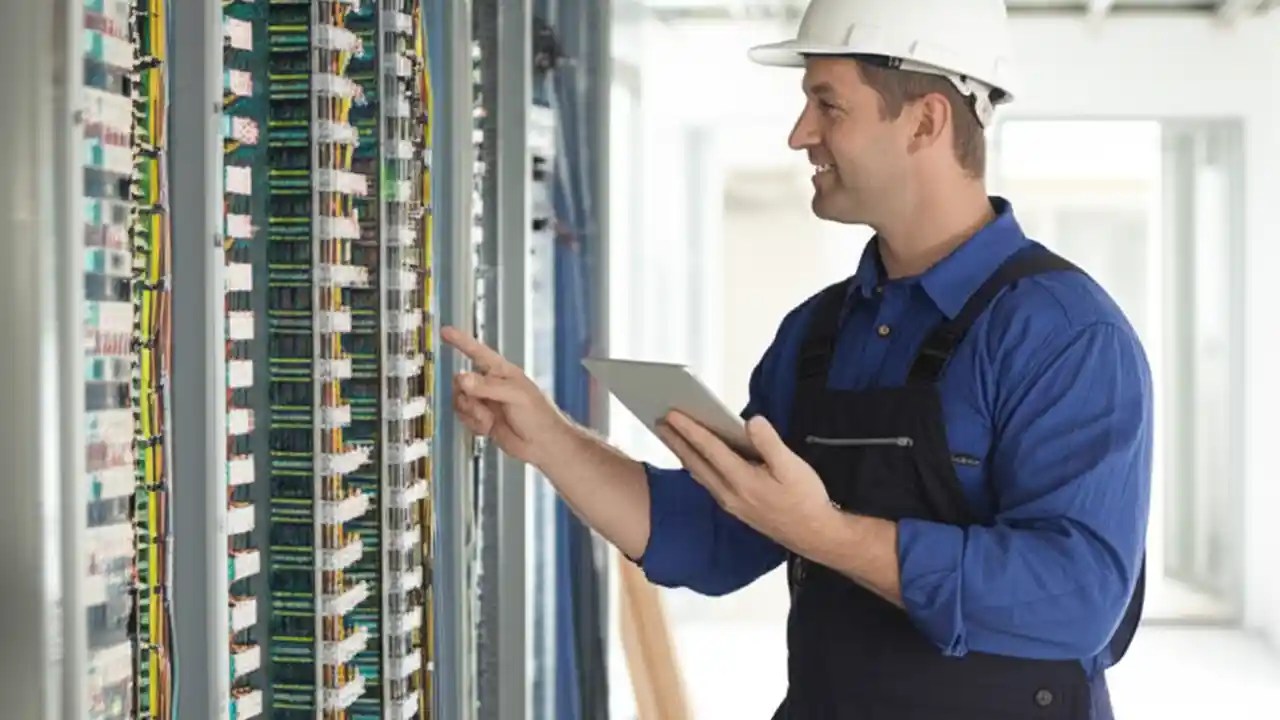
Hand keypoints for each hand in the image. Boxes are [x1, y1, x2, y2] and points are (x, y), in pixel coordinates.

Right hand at [440, 325, 570, 467]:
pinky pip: (464, 417)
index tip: (445, 332)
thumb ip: (487, 387)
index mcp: (501, 371)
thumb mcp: (515, 395)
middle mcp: (490, 385)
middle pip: (460, 382)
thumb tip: (461, 378)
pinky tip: (488, 428)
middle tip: (481, 406)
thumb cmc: (537, 415)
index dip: (461, 341)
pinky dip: (473, 424)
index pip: (477, 352)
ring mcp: (485, 403)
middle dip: (466, 396)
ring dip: (471, 412)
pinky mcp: (481, 420)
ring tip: (488, 420)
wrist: (542, 445)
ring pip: (459, 401)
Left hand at [657, 412, 833, 554]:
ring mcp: (729, 503)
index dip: (689, 429)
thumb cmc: (805, 499)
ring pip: (698, 473)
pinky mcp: (734, 508)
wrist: (814, 536)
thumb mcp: (793, 467)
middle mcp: (729, 494)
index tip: (671, 413)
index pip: (709, 449)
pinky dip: (695, 466)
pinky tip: (693, 459)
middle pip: (695, 462)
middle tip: (658, 420)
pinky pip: (706, 482)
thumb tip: (750, 421)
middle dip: (675, 440)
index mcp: (742, 481)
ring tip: (670, 435)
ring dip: (682, 453)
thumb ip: (770, 443)